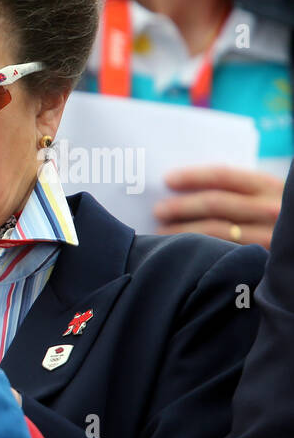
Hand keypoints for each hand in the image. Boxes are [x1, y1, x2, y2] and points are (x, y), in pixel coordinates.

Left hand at [154, 166, 282, 247]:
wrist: (292, 240)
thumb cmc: (272, 216)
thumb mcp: (264, 197)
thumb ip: (237, 192)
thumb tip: (187, 189)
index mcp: (268, 186)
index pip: (224, 176)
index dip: (193, 176)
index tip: (167, 179)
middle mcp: (270, 210)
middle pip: (215, 204)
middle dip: (181, 206)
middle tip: (158, 210)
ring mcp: (266, 237)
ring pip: (216, 233)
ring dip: (183, 231)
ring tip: (162, 231)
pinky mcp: (260, 261)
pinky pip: (222, 255)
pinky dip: (197, 250)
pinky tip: (181, 251)